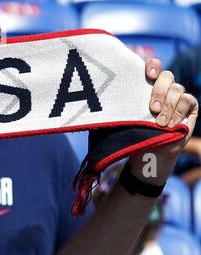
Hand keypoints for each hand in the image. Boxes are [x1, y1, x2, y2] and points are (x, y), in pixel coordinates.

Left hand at [129, 58, 197, 183]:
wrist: (149, 155)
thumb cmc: (133, 136)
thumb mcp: (121, 122)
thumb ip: (117, 110)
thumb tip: (97, 106)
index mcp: (146, 87)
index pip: (152, 67)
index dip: (152, 66)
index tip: (148, 75)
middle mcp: (163, 88)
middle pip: (167, 76)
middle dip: (159, 91)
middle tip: (152, 108)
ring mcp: (177, 96)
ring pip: (177, 88)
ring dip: (168, 106)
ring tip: (160, 123)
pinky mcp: (190, 106)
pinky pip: (188, 100)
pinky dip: (178, 112)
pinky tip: (170, 125)